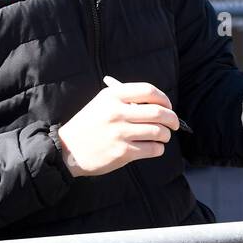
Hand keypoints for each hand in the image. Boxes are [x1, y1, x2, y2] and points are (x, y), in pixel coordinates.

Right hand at [57, 81, 179, 176]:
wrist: (67, 150)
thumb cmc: (88, 125)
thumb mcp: (101, 103)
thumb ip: (126, 99)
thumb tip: (158, 103)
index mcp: (113, 96)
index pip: (148, 91)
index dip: (164, 99)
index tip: (168, 106)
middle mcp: (118, 112)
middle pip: (159, 112)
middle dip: (172, 119)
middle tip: (174, 123)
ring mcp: (121, 133)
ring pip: (159, 132)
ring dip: (166, 135)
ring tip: (163, 136)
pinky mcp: (123, 152)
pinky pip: (153, 149)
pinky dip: (158, 148)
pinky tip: (154, 147)